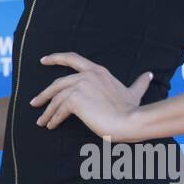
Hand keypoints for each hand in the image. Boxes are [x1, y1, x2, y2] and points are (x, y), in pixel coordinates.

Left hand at [29, 52, 151, 141]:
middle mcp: (87, 75)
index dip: (56, 58)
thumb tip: (149, 74)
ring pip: (56, 98)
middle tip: (34, 102)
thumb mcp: (134, 92)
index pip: (72, 59)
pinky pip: (59, 110)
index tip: (43, 60)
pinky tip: (50, 125)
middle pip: (57, 83)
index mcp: (97, 71)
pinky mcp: (75, 100)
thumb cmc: (132, 110)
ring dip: (47, 111)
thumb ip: (139, 83)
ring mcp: (80, 86)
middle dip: (44, 94)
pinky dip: (53, 118)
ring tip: (42, 121)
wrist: (131, 121)